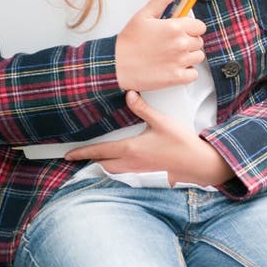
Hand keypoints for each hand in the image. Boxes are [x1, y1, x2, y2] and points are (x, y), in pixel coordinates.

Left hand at [66, 90, 234, 187]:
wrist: (197, 163)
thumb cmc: (181, 143)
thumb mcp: (161, 121)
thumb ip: (142, 108)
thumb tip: (128, 94)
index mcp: (131, 150)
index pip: (101, 152)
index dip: (83, 152)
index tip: (68, 154)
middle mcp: (131, 162)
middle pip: (102, 164)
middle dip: (88, 161)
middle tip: (74, 157)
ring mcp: (138, 169)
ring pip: (112, 170)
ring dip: (100, 164)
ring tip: (91, 159)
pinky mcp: (146, 172)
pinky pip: (123, 172)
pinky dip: (113, 168)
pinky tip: (115, 163)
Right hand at [115, 0, 206, 91]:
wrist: (116, 64)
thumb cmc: (128, 41)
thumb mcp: (143, 15)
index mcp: (175, 27)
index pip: (200, 26)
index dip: (191, 28)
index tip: (181, 31)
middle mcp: (180, 44)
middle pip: (199, 42)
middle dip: (189, 42)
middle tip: (171, 44)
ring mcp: (180, 62)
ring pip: (198, 57)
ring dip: (189, 57)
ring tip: (172, 56)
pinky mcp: (176, 78)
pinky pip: (193, 75)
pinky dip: (187, 73)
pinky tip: (174, 68)